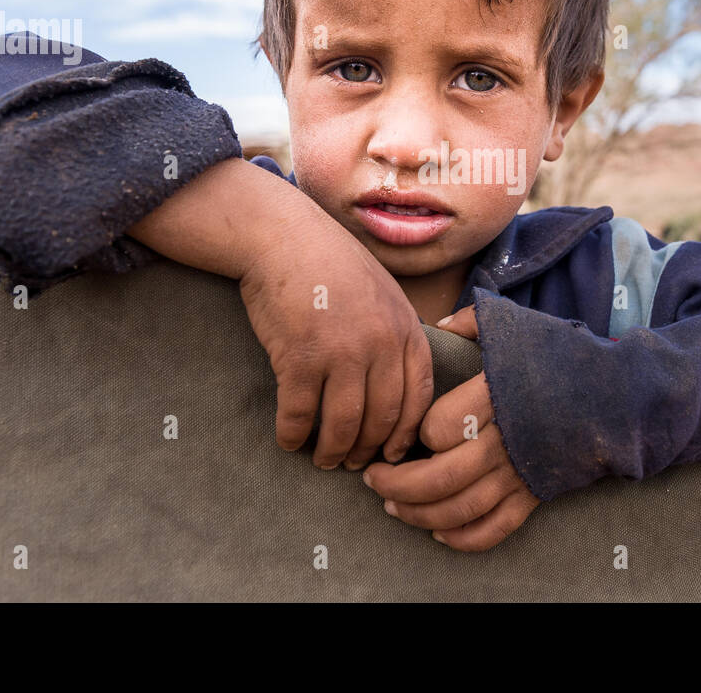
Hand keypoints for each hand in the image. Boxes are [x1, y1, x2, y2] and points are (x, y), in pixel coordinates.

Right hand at [129, 159, 432, 469]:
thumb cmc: (329, 263)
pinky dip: (292, 435)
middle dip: (367, 450)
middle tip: (352, 464)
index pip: (418, 398)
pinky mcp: (300, 358)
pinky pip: (299, 415)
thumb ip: (395, 332)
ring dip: (331, 452)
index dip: (406, 433)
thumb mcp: (382, 292)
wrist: (282, 235)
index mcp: (405, 329)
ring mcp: (341, 353)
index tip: (393, 453)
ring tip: (322, 460)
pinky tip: (287, 439)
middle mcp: (380, 345)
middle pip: (382, 420)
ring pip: (343, 426)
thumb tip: (398, 379)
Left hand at [362, 306, 540, 550]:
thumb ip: (471, 322)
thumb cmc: (562, 356)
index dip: (417, 433)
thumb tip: (433, 327)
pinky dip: (462, 538)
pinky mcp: (535, 495)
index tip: (406, 430)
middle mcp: (507, 439)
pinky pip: (494, 529)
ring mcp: (522, 472)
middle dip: (397, 486)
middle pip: (441, 478)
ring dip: (419, 515)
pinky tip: (437, 531)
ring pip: (461, 509)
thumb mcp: (517, 326)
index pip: (440, 429)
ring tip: (393, 508)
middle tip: (373, 480)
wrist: (621, 395)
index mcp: (498, 395)